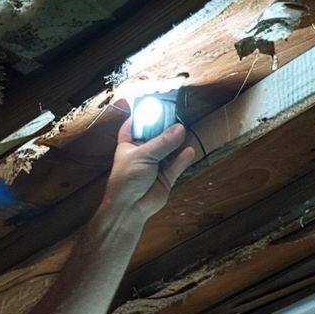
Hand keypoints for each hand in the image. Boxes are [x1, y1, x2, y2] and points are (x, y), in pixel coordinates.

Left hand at [101, 105, 197, 221]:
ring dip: (177, 142)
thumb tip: (179, 129)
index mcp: (129, 145)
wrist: (130, 209)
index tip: (156, 104)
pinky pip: (177, 165)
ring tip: (185, 130)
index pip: (135, 125)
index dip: (144, 115)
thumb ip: (162, 143)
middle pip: (156, 135)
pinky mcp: (166, 177)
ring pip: (169, 149)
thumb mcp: (142, 156)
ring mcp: (155, 165)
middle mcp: (142, 153)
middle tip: (177, 115)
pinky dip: (183, 158)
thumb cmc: (126, 181)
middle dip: (166, 127)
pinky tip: (189, 150)